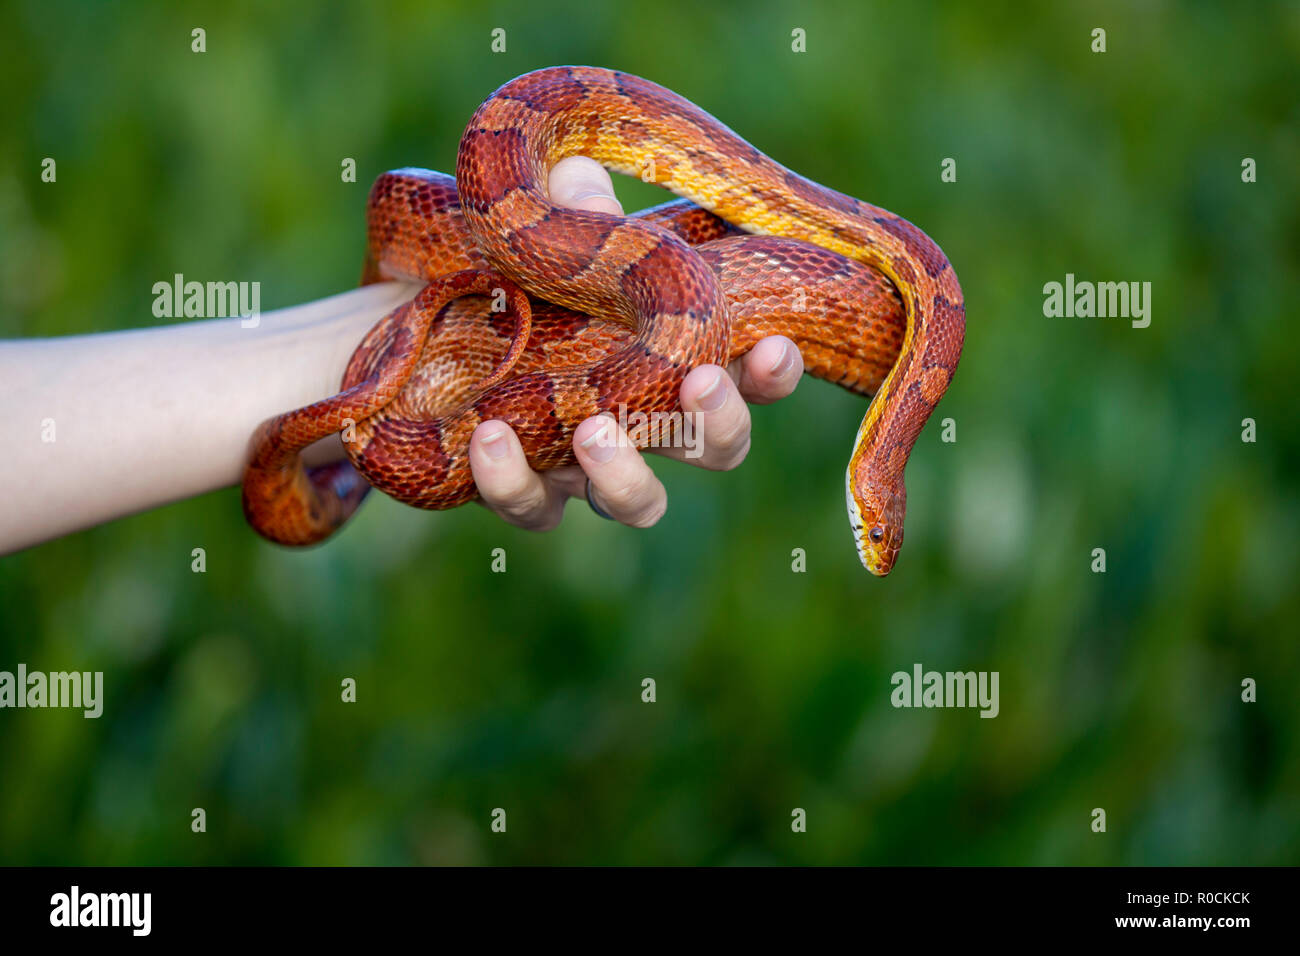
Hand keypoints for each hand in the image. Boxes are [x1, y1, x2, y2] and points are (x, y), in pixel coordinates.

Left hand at [469, 156, 803, 529]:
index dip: (773, 372)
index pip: (749, 375)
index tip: (775, 346)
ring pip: (638, 503)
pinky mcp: (521, 488)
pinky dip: (514, 480)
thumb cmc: (505, 278)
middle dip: (719, 424)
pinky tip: (491, 436)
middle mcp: (641, 418)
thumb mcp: (537, 233)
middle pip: (715, 450)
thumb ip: (569, 207)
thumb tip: (584, 178)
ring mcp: (584, 464)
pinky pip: (533, 507)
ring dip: (627, 476)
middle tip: (698, 385)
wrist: (413, 328)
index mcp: (666, 354)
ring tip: (594, 432)